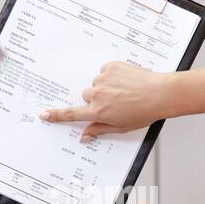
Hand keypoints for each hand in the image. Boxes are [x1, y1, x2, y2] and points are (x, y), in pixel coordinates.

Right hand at [40, 61, 170, 140]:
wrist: (160, 93)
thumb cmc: (144, 112)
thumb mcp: (121, 127)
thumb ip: (100, 130)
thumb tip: (84, 136)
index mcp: (98, 112)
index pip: (71, 114)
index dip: (56, 115)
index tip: (44, 115)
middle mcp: (97, 95)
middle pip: (86, 96)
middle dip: (96, 99)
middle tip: (115, 102)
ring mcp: (103, 79)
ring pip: (96, 83)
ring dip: (105, 86)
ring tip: (124, 91)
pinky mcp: (111, 67)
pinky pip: (105, 71)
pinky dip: (112, 75)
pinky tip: (126, 81)